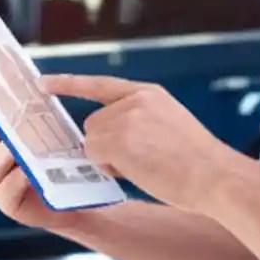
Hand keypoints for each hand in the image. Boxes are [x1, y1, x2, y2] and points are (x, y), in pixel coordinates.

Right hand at [0, 87, 81, 232]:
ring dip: (7, 150)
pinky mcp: (7, 204)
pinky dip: (18, 177)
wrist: (73, 197)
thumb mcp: (46, 129)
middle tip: (11, 110)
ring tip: (23, 141)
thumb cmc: (57, 158)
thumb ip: (32, 110)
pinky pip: (6, 189)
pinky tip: (29, 170)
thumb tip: (32, 79)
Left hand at [41, 74, 236, 211]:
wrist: (216, 176)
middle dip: (105, 146)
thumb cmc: (197, 163)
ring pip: (92, 142)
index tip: (43, 82)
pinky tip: (137, 170)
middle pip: (93, 124)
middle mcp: (134, 100)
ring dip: (108, 159)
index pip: (100, 85)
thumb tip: (104, 141)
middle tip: (139, 160)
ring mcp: (125, 118)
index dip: (69, 84)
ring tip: (144, 165)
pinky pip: (95, 157)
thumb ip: (136, 123)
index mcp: (148, 94)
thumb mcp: (168, 126)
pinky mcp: (118, 139)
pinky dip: (109, 168)